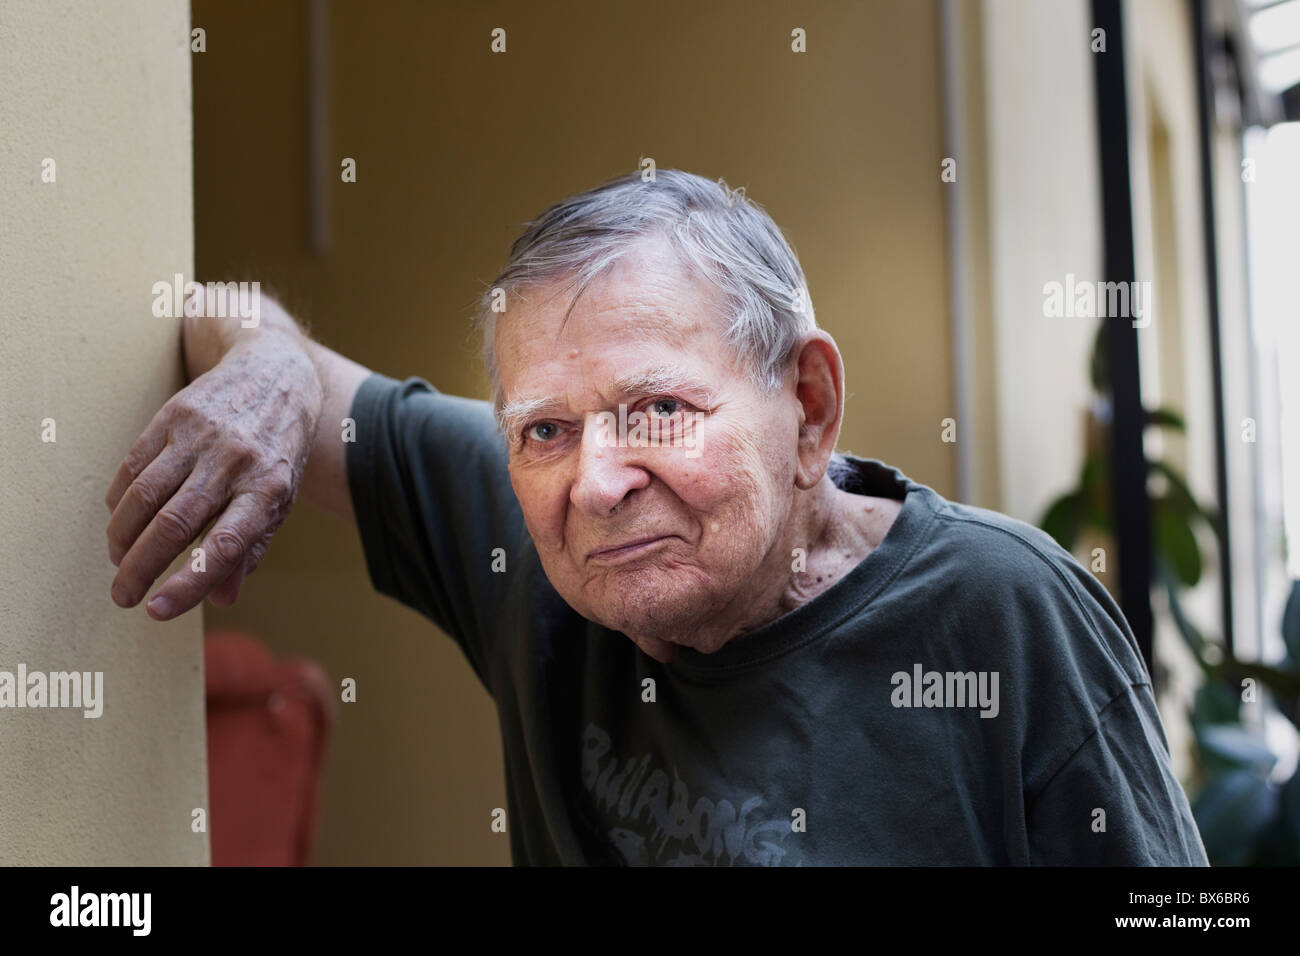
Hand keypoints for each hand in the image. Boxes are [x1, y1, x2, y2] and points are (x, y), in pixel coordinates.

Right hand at [105, 330, 322, 619]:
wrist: (276, 373)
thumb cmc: (278, 450)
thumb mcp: (281, 499)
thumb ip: (252, 547)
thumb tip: (223, 598)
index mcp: (267, 491)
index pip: (224, 548)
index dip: (187, 584)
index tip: (155, 611)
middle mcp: (233, 464)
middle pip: (174, 525)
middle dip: (139, 568)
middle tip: (122, 595)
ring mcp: (201, 438)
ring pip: (145, 496)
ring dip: (122, 538)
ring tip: (119, 561)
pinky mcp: (173, 417)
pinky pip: (133, 466)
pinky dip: (119, 500)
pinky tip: (120, 520)